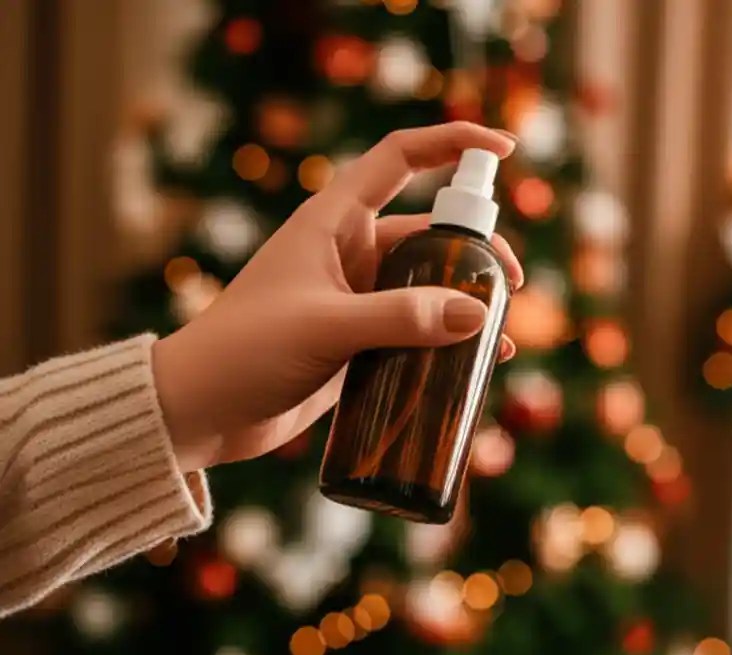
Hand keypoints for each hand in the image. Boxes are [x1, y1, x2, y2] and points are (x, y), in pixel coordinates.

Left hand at [153, 123, 524, 472]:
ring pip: (431, 288)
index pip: (399, 159)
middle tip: (513, 286)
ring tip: (503, 338)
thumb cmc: (244, 353)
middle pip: (432, 233)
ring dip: (469, 305)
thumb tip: (478, 314)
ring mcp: (357, 300)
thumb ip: (400, 318)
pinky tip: (477, 370)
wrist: (197, 413)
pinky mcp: (359, 345)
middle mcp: (349, 252)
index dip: (451, 143)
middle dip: (479, 252)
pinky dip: (450, 345)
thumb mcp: (325, 328)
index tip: (505, 147)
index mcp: (333, 222)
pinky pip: (419, 334)